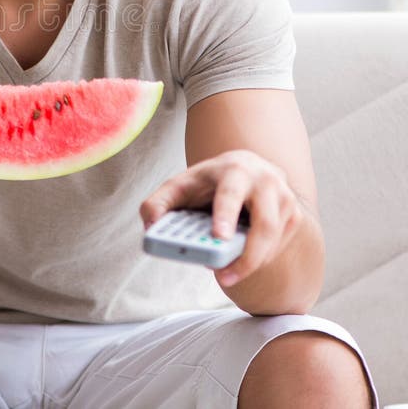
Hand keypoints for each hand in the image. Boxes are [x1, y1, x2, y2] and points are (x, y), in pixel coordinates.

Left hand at [140, 149, 304, 288]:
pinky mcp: (294, 216)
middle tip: (224, 276)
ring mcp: (284, 198)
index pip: (231, 192)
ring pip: (274, 238)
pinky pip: (279, 246)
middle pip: (264, 223)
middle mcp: (265, 180)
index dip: (225, 214)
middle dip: (247, 254)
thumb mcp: (179, 186)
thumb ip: (158, 204)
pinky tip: (243, 260)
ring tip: (228, 275)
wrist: (245, 170)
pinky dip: (261, 258)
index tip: (218, 237)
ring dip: (252, 261)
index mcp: (234, 168)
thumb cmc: (208, 182)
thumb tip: (151, 226)